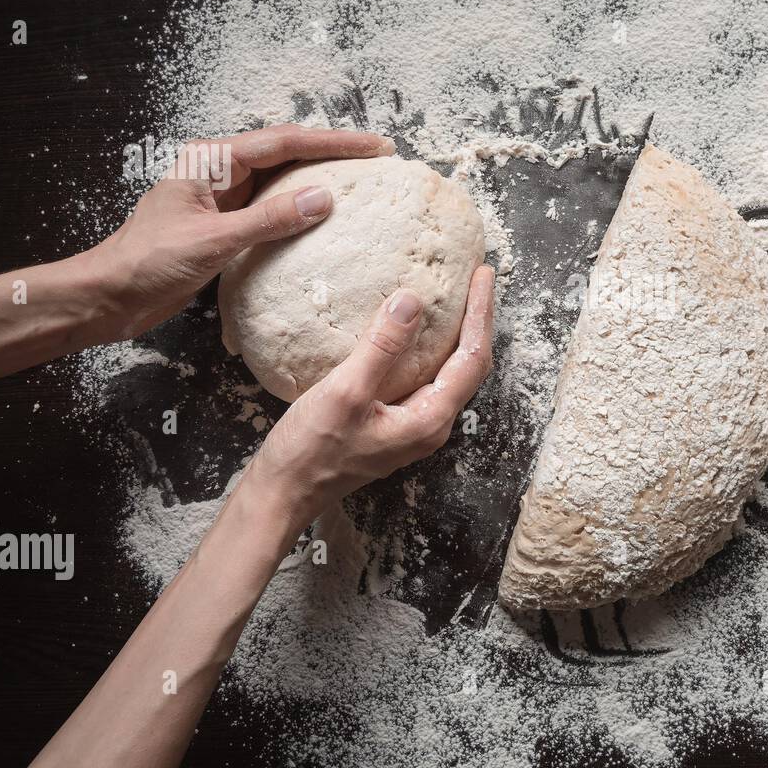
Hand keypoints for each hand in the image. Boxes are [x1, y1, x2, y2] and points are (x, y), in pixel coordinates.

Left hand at [94, 124, 396, 337]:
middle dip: (333, 153)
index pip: (284, 142)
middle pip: (287, 153)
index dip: (334, 143)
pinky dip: (302, 210)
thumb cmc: (149, 263)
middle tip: (379, 157)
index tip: (375, 146)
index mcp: (212, 161)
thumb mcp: (213, 241)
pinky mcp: (227, 226)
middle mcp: (220, 173)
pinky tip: (327, 219)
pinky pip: (274, 211)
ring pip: (283, 180)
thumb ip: (269, 220)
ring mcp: (224, 199)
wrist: (111, 296)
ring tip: (362, 181)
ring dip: (320, 179)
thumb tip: (323, 199)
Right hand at [246, 265, 496, 526]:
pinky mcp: (395, 421)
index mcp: (430, 419)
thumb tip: (412, 300)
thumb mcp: (345, 393)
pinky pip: (424, 376)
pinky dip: (429, 347)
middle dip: (477, 319)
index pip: (472, 358)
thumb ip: (381, 349)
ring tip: (455, 295)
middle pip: (469, 364)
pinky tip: (412, 328)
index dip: (481, 313)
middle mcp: (431, 424)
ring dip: (456, 332)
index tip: (483, 273)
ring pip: (449, 371)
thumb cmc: (311, 451)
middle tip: (476, 277)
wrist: (284, 493)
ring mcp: (414, 424)